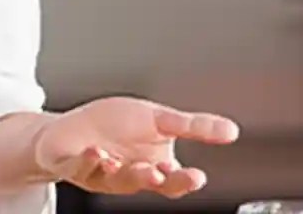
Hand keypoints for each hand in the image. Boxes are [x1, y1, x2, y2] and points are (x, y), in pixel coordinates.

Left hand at [33, 96, 239, 197]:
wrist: (71, 128)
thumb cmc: (115, 125)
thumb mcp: (158, 120)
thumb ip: (192, 127)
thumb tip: (232, 130)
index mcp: (153, 165)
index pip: (173, 180)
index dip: (184, 180)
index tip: (198, 176)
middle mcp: (129, 173)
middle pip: (146, 182)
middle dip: (154, 179)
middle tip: (159, 173)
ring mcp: (101, 172)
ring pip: (115, 179)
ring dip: (122, 172)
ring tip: (121, 161)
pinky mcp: (74, 165)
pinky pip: (81, 167)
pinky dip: (88, 162)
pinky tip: (95, 153)